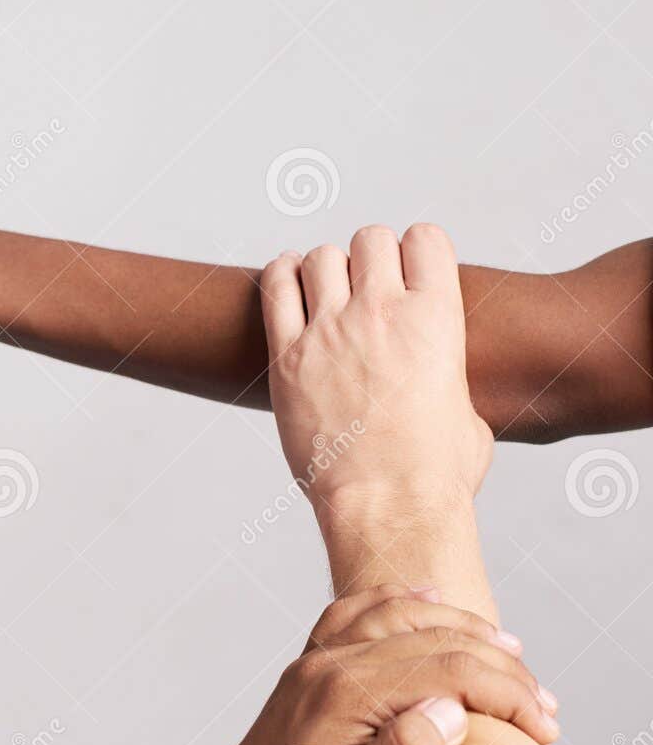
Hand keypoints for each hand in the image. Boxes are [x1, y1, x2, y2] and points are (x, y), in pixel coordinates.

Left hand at [193, 585, 558, 744]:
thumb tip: (451, 710)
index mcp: (343, 693)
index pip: (450, 670)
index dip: (510, 695)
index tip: (547, 731)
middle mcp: (325, 664)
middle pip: (433, 639)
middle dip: (500, 668)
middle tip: (546, 706)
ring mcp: (312, 663)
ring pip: (398, 616)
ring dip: (459, 629)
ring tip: (511, 653)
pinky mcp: (306, 672)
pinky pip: (355, 614)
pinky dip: (398, 603)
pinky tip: (426, 602)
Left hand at [260, 224, 492, 511]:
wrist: (389, 505)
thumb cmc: (436, 474)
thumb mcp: (469, 414)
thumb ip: (451, 384)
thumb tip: (446, 398)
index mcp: (438, 316)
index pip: (425, 239)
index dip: (415, 252)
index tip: (407, 274)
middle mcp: (383, 312)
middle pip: (369, 240)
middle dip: (368, 258)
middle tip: (363, 288)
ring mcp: (331, 332)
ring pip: (320, 258)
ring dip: (323, 270)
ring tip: (324, 295)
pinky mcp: (287, 359)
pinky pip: (275, 290)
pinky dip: (280, 278)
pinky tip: (287, 286)